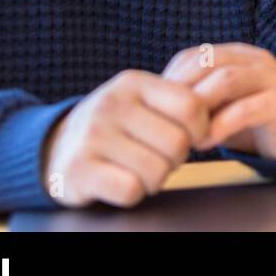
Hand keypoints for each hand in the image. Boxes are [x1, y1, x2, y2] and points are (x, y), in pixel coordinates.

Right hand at [42, 70, 209, 207]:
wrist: (55, 148)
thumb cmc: (115, 126)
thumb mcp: (140, 101)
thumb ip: (176, 102)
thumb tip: (220, 112)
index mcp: (133, 83)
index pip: (192, 106)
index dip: (199, 129)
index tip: (187, 136)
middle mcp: (110, 104)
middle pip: (178, 143)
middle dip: (176, 158)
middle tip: (159, 157)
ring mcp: (91, 136)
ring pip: (158, 170)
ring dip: (156, 178)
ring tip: (138, 168)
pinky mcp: (78, 169)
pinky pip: (132, 190)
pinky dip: (134, 193)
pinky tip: (120, 181)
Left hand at [162, 43, 275, 161]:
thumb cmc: (252, 118)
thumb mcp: (221, 101)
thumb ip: (196, 95)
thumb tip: (152, 105)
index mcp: (235, 54)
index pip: (193, 56)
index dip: (170, 81)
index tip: (157, 110)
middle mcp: (254, 59)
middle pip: (208, 62)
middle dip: (181, 92)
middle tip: (166, 122)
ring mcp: (271, 79)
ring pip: (227, 80)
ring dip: (199, 108)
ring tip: (185, 134)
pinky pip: (246, 109)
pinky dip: (220, 126)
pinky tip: (207, 143)